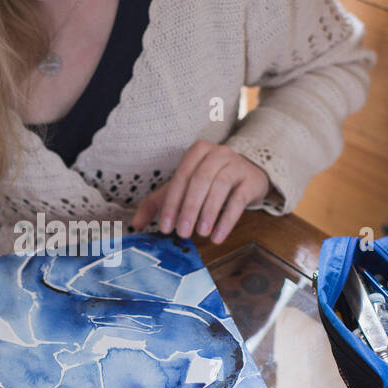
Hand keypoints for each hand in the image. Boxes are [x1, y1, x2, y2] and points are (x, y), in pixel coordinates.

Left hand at [130, 142, 269, 244]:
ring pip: (220, 187)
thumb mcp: (184, 188)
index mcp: (197, 152)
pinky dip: (227, 220)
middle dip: (189, 208)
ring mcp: (236, 165)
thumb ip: (159, 202)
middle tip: (183, 233)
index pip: (181, 177)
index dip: (171, 203)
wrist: (248, 174)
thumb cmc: (210, 182)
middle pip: (200, 180)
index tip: (165, 228)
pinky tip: (218, 236)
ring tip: (201, 233)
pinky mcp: (251, 180)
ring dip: (208, 213)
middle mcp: (218, 153)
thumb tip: (136, 224)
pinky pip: (239, 199)